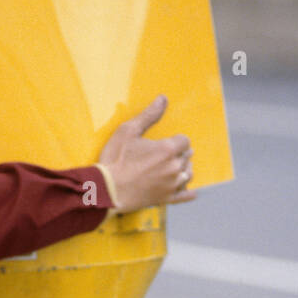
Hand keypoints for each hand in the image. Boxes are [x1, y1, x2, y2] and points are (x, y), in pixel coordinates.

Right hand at [97, 95, 195, 211]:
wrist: (107, 190)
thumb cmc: (115, 159)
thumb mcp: (128, 131)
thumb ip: (148, 115)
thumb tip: (163, 99)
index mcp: (167, 150)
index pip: (184, 140)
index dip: (176, 140)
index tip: (166, 142)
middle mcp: (174, 167)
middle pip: (187, 157)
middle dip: (179, 153)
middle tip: (166, 153)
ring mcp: (171, 185)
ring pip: (188, 174)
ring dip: (183, 169)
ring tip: (174, 167)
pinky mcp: (165, 199)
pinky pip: (184, 196)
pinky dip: (188, 193)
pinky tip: (191, 191)